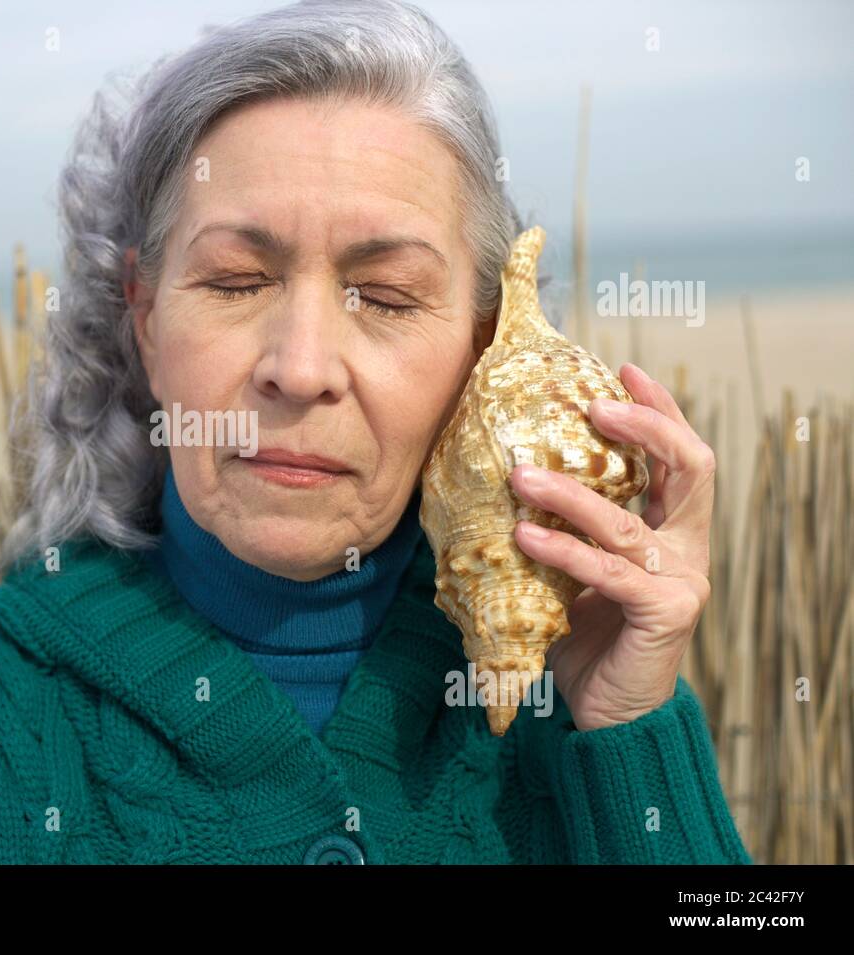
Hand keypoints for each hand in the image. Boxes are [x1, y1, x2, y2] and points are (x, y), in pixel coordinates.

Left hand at [508, 362, 714, 730]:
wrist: (606, 713)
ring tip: (520, 476)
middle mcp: (687, 548)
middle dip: (646, 427)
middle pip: (690, 468)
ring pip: (627, 522)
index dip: (659, 410)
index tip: (623, 370)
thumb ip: (562, 524)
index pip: (680, 456)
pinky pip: (608, 572)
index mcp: (673, 530)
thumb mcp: (571, 569)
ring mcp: (682, 581)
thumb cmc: (583, 635)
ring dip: (570, 494)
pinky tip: (523, 535)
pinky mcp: (664, 614)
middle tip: (595, 404)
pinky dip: (564, 550)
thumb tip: (503, 467)